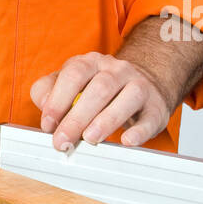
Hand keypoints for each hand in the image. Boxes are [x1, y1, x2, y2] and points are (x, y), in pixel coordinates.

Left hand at [29, 51, 172, 151]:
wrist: (143, 85)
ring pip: (126, 97)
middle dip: (77, 117)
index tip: (48, 124)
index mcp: (90, 62)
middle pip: (99, 88)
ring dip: (106, 120)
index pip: (73, 74)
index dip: (58, 99)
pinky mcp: (156, 107)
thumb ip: (48, 92)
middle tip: (63, 141)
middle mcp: (116, 70)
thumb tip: (46, 114)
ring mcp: (139, 86)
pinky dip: (139, 131)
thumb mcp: (69, 84)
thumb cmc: (98, 90)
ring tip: (90, 139)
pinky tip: (127, 141)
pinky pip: (149, 117)